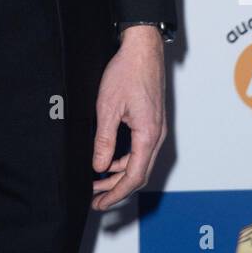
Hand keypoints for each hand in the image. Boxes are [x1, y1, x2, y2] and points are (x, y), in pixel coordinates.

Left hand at [90, 26, 165, 210]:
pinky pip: (139, 149)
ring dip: (118, 175)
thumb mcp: (108, 106)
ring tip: (97, 183)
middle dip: (116, 190)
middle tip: (95, 200)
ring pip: (139, 162)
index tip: (100, 203)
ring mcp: (155, 129)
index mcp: (148, 135)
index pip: (134, 176)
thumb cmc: (128, 71)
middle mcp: (156, 135)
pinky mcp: (151, 121)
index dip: (116, 194)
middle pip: (138, 174)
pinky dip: (124, 160)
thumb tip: (99, 166)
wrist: (143, 48)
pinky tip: (108, 161)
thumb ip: (104, 140)